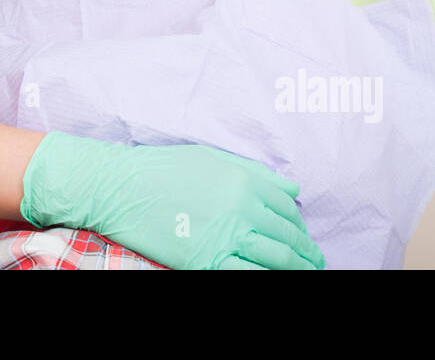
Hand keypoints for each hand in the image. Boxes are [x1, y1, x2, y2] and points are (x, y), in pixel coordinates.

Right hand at [20, 131, 324, 269]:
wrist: (120, 187)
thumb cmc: (162, 168)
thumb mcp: (211, 157)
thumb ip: (255, 172)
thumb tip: (292, 189)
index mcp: (244, 180)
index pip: (286, 207)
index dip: (298, 222)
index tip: (301, 232)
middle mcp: (243, 208)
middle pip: (287, 234)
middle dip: (306, 249)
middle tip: (314, 258)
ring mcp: (226, 237)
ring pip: (278, 258)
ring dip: (298, 266)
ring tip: (307, 271)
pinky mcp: (207, 260)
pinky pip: (250, 274)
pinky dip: (269, 277)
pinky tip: (276, 278)